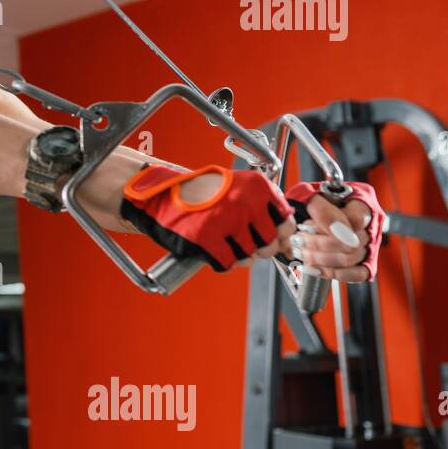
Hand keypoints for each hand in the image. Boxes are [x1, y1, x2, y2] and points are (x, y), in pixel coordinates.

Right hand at [120, 164, 296, 271]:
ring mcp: (226, 221)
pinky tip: (213, 250)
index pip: (286, 221)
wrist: (160, 196)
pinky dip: (221, 261)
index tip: (273, 237)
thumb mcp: (237, 187)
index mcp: (257, 186)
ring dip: (239, 256)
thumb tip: (285, 237)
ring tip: (225, 245)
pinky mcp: (207, 238)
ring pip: (249, 255)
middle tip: (247, 245)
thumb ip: (263, 207)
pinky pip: (228, 262)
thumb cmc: (198, 194)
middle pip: (269, 242)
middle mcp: (245, 201)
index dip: (280, 234)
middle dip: (260, 249)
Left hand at [284, 181, 385, 281]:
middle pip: (351, 243)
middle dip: (317, 243)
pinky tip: (311, 267)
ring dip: (318, 258)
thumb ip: (322, 209)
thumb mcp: (310, 194)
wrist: (305, 211)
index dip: (332, 227)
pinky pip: (357, 274)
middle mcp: (370, 224)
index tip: (306, 228)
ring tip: (299, 250)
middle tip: (297, 239)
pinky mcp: (364, 262)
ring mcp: (369, 244)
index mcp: (362, 202)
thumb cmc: (310, 201)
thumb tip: (338, 231)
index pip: (356, 219)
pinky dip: (331, 273)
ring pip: (350, 259)